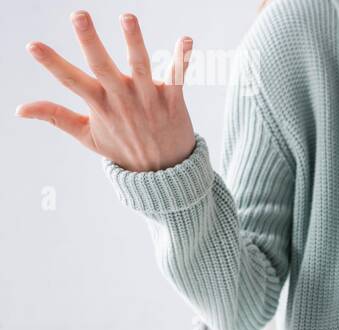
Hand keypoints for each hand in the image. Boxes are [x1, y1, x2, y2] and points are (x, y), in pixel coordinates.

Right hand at [17, 11, 195, 171]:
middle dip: (90, 41)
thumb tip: (19, 109)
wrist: (164, 173)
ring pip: (140, 67)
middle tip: (79, 15)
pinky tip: (186, 40)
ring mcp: (148, 99)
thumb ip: (56, 116)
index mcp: (99, 105)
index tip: (33, 45)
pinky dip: (182, 59)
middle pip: (103, 67)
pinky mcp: (173, 101)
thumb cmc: (123, 147)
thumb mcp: (86, 135)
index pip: (70, 80)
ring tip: (126, 17)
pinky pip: (178, 78)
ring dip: (134, 42)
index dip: (51, 63)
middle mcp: (122, 99)